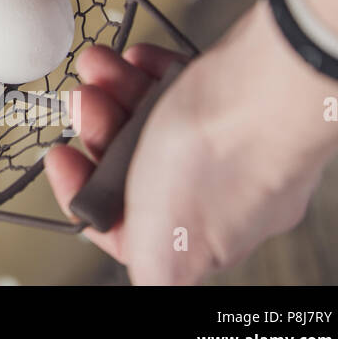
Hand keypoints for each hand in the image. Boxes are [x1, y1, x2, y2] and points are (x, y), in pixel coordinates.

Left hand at [45, 0, 337, 283]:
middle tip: (82, 100)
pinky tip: (138, 58)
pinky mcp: (240, 93)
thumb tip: (148, 280)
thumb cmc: (222, 161)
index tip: (61, 156)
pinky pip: (185, 84)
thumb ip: (154, 271)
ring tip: (98, 66)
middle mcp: (223, 190)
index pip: (130, 223)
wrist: (276, 81)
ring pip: (157, 119)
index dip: (84, 189)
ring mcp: (234, 139)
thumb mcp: (164, 246)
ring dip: (117, 91)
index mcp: (203, 234)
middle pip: (137, 164)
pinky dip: (153, 71)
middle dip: (100, 127)